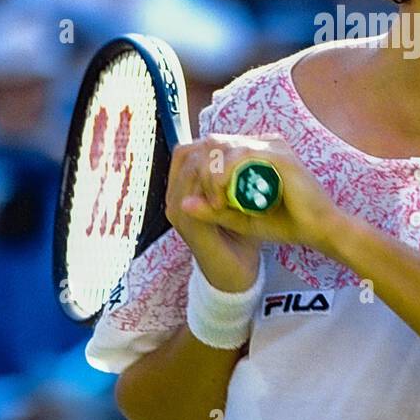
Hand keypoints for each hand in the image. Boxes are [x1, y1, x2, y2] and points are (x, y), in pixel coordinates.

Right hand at [165, 136, 262, 292]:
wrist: (236, 275)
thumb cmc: (240, 236)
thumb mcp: (237, 201)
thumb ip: (233, 177)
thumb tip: (242, 144)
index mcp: (181, 191)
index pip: (186, 151)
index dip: (211, 144)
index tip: (240, 146)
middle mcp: (174, 199)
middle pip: (187, 153)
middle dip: (217, 150)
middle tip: (244, 154)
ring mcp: (177, 211)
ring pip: (191, 168)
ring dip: (220, 163)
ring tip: (245, 166)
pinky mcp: (188, 224)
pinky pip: (197, 191)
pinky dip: (219, 182)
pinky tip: (241, 181)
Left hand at [172, 134, 345, 259]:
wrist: (320, 230)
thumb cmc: (285, 223)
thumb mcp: (240, 219)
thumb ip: (213, 211)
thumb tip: (183, 204)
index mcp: (253, 152)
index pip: (212, 148)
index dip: (199, 172)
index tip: (202, 203)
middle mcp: (261, 142)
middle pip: (212, 142)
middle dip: (201, 173)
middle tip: (208, 203)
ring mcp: (271, 145)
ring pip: (222, 146)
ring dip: (211, 176)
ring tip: (217, 203)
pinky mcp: (279, 154)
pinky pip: (241, 154)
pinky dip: (225, 175)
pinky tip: (224, 195)